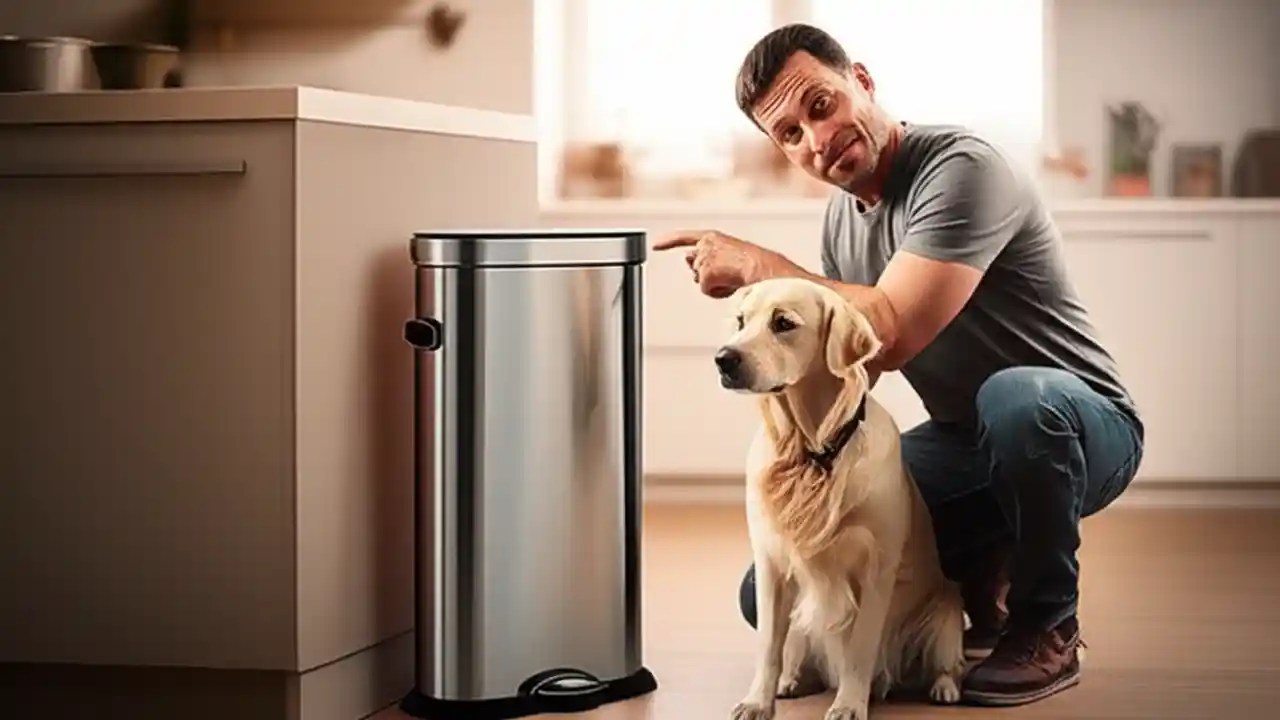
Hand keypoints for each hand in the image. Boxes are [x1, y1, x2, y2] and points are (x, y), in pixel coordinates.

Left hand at [653, 229, 773, 298]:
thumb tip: (689, 259)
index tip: (655, 245)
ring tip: (733, 278)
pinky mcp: (706, 273)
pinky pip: (706, 290)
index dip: (668, 241)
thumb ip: (707, 255)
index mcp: (712, 237)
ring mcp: (705, 259)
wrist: (764, 268)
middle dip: (705, 273)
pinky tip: (730, 285)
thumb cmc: (754, 262)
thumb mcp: (728, 253)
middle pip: (694, 266)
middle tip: (727, 274)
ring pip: (700, 280)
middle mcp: (705, 245)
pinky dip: (718, 292)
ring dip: (715, 283)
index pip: (684, 237)